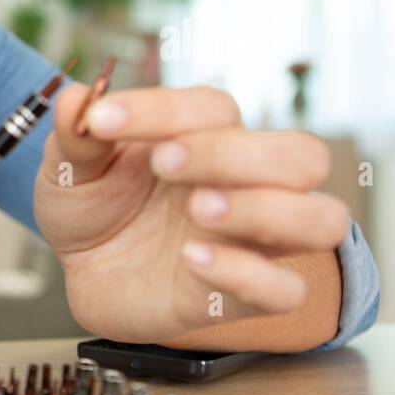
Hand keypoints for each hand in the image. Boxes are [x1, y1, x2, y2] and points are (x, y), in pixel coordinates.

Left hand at [33, 84, 349, 343]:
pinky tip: (193, 259)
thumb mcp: (72, 169)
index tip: (101, 120)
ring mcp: (250, 242)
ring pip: (321, 221)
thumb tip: (73, 97)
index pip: (214, 109)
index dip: (160, 110)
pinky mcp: (239, 296)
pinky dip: (248, 275)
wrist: (84, 272)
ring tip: (200, 208)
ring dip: (266, 210)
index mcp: (206, 138)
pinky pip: (284, 291)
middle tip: (164, 163)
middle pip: (300, 156)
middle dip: (234, 154)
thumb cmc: (95, 207)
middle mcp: (245, 185)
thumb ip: (77, 136)